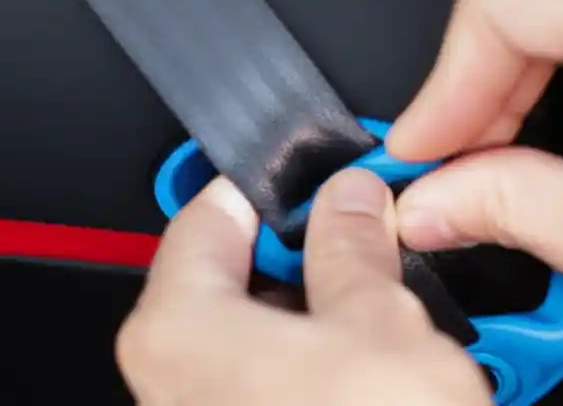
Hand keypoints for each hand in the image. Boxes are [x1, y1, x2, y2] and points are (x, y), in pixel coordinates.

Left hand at [117, 170, 491, 404]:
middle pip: (233, 276)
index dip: (274, 185)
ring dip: (325, 320)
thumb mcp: (381, 327)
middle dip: (308, 258)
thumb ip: (355, 247)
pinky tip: (378, 374)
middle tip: (371, 245)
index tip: (323, 177)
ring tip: (393, 319)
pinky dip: (321, 372)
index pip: (210, 212)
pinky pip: (272, 387)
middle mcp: (169, 379)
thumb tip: (348, 204)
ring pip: (260, 337)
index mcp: (178, 327)